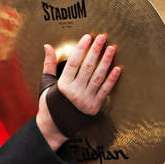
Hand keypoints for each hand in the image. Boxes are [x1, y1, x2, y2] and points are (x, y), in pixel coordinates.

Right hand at [36, 33, 120, 150]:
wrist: (56, 127)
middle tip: (103, 37)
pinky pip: (105, 90)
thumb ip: (49, 64)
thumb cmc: (50, 103)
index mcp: (62, 85)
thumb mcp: (47, 83)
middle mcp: (74, 92)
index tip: (88, 37)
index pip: (73, 63)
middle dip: (96, 51)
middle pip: (87, 67)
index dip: (81, 49)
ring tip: (112, 48)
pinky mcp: (94, 107)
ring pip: (98, 77)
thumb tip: (47, 46)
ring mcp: (85, 100)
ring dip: (106, 62)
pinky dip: (112, 79)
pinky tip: (117, 68)